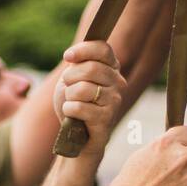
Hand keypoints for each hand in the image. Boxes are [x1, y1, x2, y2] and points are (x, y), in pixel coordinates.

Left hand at [53, 40, 126, 156]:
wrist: (78, 136)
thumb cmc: (75, 104)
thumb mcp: (73, 78)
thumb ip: (77, 64)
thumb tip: (72, 55)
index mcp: (112, 68)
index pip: (102, 49)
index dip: (83, 50)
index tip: (67, 57)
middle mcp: (118, 82)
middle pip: (90, 68)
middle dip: (70, 78)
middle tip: (68, 87)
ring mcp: (115, 100)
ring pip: (83, 89)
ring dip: (69, 96)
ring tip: (72, 103)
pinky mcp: (107, 118)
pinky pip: (79, 107)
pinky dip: (69, 110)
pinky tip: (73, 116)